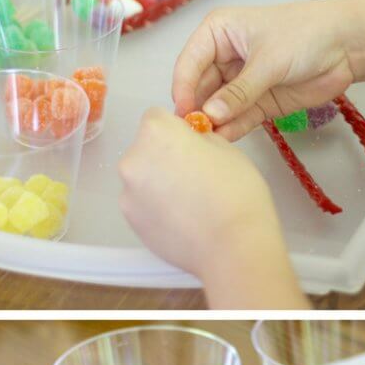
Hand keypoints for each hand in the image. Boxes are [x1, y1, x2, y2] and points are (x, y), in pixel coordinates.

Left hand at [118, 107, 281, 277]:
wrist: (232, 247)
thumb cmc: (236, 192)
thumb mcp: (227, 149)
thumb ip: (200, 139)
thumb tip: (191, 144)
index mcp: (157, 132)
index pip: (157, 117)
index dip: (176, 130)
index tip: (193, 146)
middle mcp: (133, 158)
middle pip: (145, 149)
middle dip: (164, 157)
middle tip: (194, 177)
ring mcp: (127, 193)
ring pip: (142, 178)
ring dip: (158, 184)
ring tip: (189, 204)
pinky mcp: (130, 222)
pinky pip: (142, 205)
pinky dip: (156, 209)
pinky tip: (182, 221)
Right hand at [171, 0, 359, 140]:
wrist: (346, 46)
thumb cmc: (305, 35)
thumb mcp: (268, 60)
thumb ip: (239, 91)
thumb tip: (211, 115)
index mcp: (217, 34)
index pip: (189, 64)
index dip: (183, 89)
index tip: (184, 114)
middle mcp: (223, 58)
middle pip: (199, 89)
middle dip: (197, 111)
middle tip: (194, 134)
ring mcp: (240, 83)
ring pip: (217, 108)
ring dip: (213, 125)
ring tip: (206, 143)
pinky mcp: (258, 104)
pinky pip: (238, 120)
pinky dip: (231, 130)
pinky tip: (223, 142)